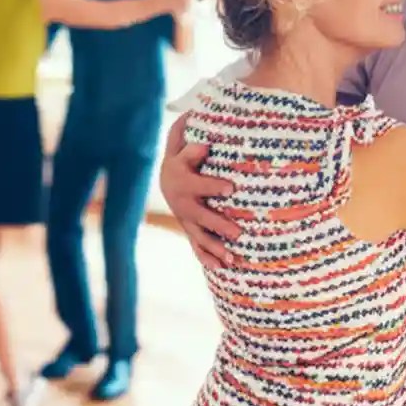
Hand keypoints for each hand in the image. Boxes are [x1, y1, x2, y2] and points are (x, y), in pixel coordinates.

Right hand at [159, 138, 239, 268]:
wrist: (167, 174)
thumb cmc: (184, 153)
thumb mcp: (183, 141)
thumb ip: (189, 137)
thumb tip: (203, 137)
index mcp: (179, 176)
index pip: (196, 182)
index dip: (212, 185)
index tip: (231, 188)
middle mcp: (180, 200)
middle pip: (199, 214)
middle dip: (218, 223)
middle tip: (238, 231)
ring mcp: (184, 216)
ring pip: (198, 234)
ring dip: (214, 246)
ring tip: (232, 257)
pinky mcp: (189, 227)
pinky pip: (196, 245)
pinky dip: (207, 256)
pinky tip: (221, 268)